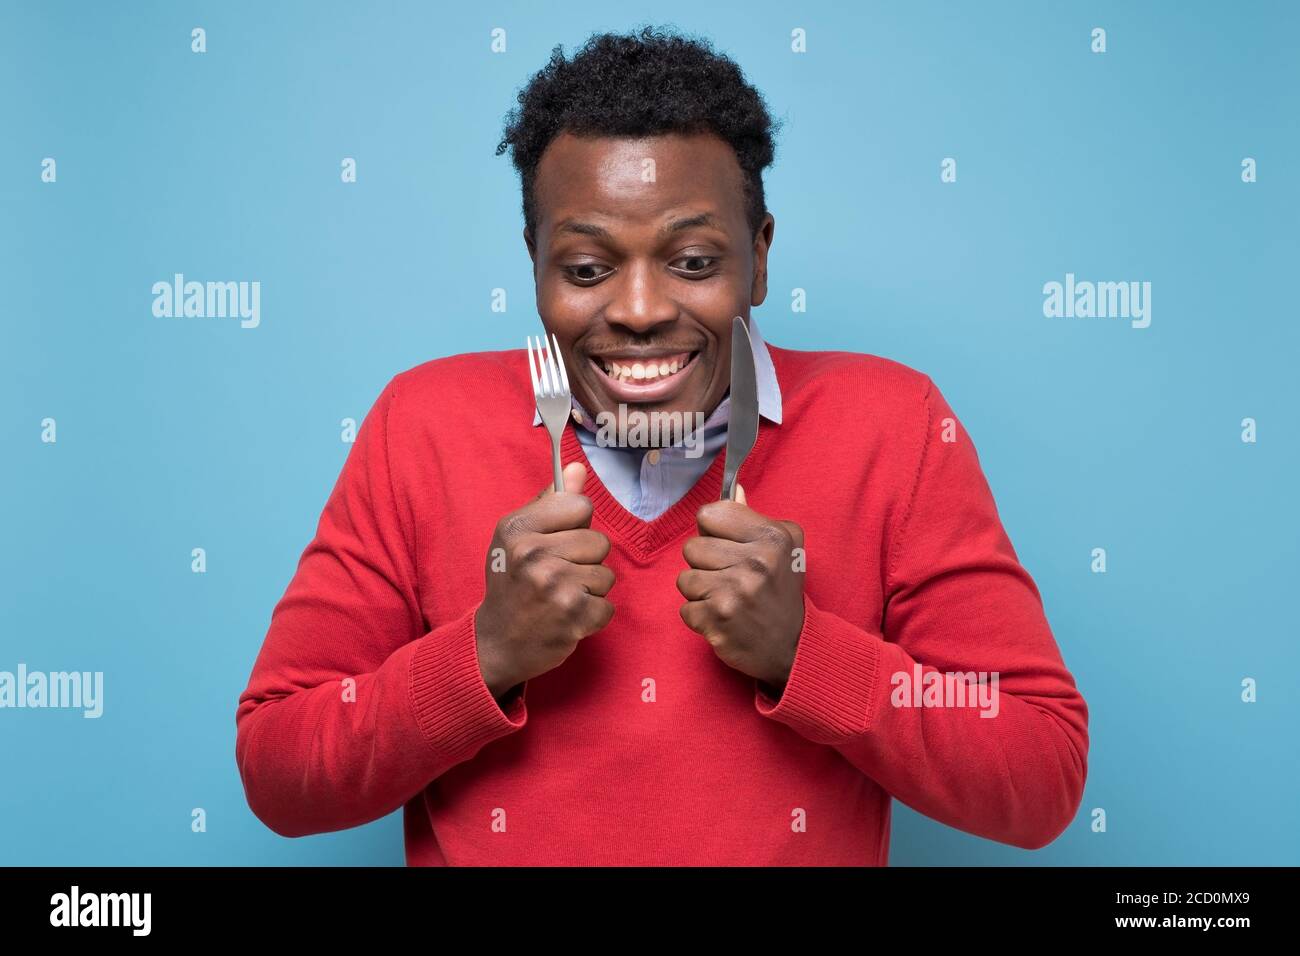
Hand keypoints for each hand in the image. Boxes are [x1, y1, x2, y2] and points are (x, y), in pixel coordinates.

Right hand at [475, 462, 614, 698]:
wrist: (498, 642)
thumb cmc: (511, 583)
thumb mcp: (518, 537)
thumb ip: (550, 502)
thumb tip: (577, 468)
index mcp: (518, 529)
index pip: (580, 506)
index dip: (574, 525)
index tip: (555, 543)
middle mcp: (533, 555)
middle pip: (599, 541)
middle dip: (585, 561)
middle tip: (556, 577)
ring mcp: (554, 586)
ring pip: (606, 574)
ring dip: (590, 589)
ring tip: (561, 597)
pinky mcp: (573, 616)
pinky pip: (608, 605)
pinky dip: (593, 615)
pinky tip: (567, 616)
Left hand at [676, 483, 805, 691]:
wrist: (793, 647)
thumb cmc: (781, 593)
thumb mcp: (782, 549)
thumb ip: (752, 519)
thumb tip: (734, 488)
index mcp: (772, 537)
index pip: (709, 514)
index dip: (713, 531)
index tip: (729, 548)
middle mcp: (756, 562)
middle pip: (692, 547)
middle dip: (705, 565)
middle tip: (730, 580)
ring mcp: (735, 591)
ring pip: (684, 579)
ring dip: (700, 593)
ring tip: (727, 600)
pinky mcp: (718, 619)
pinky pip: (685, 609)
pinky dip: (700, 618)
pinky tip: (723, 619)